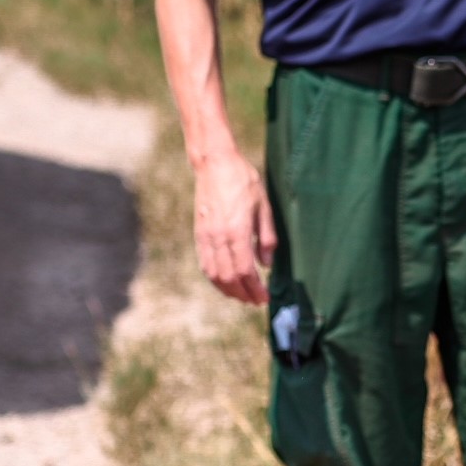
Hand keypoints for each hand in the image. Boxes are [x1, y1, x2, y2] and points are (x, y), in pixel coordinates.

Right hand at [194, 147, 275, 304]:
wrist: (215, 164)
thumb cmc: (244, 182)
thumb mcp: (264, 206)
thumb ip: (266, 237)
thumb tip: (266, 264)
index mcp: (237, 231)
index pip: (245, 270)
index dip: (255, 288)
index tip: (265, 298)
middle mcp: (218, 237)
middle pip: (229, 277)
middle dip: (243, 294)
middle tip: (256, 301)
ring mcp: (206, 236)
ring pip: (214, 274)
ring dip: (228, 290)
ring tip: (242, 296)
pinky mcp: (199, 234)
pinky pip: (205, 263)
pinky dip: (215, 278)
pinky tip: (225, 282)